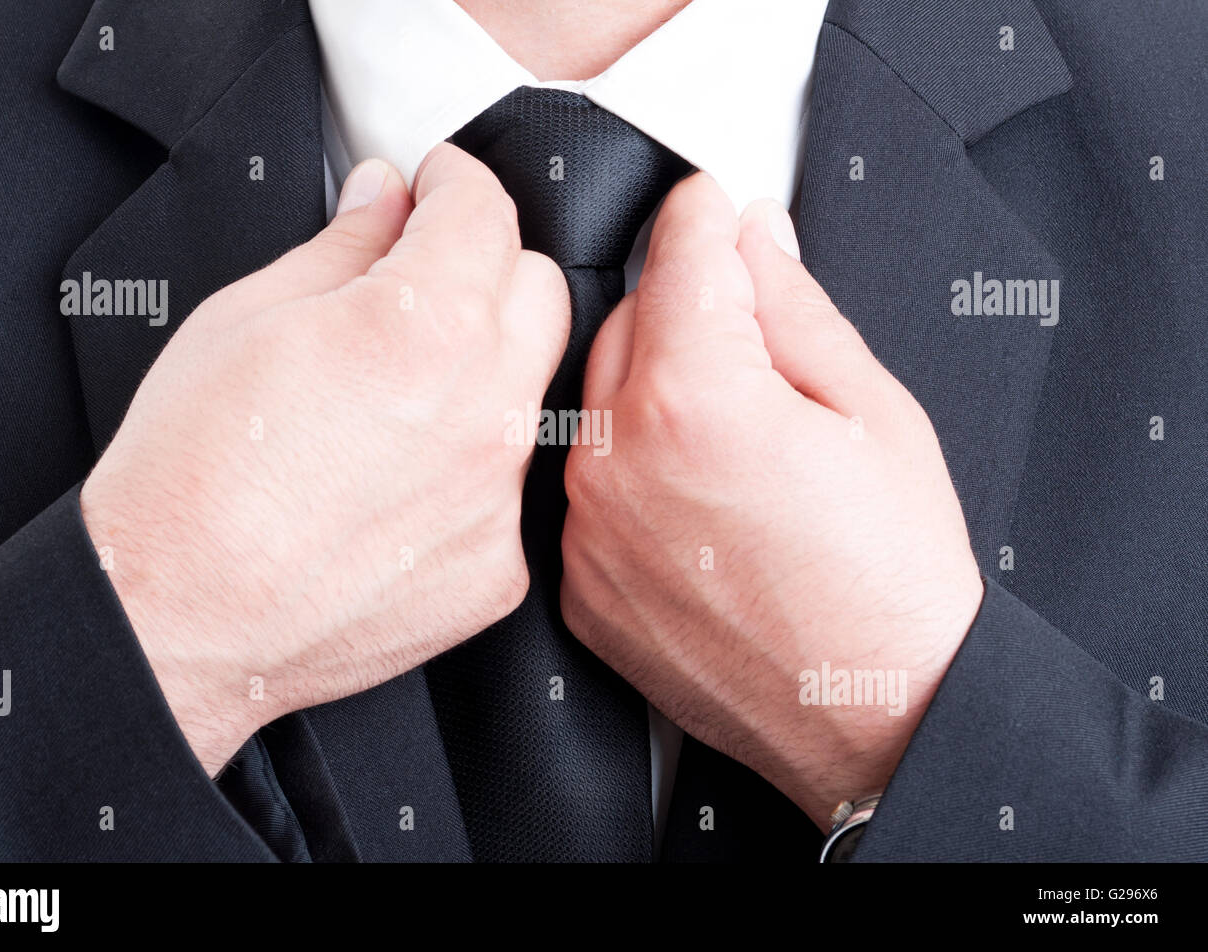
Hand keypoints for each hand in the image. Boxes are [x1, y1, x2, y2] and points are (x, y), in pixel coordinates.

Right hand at [81, 145, 569, 774]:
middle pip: (539, 291)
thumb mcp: (248, 317)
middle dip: (487, 266)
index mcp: (427, 327)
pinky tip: (397, 489)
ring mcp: (499, 497)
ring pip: (529, 393)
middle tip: (424, 282)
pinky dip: (467, 473)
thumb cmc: (191, 475)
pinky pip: (507, 490)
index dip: (457, 183)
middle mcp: (485, 410)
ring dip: (482, 372)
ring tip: (395, 403)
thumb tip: (382, 199)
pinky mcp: (497, 568)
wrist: (177, 616)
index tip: (440, 187)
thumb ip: (343, 247)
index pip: (486, 212)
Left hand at [559, 173, 983, 829]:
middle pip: (625, 320)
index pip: (679, 255)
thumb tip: (754, 242)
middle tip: (750, 339)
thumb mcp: (872, 413)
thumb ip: (794, 309)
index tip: (711, 204)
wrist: (876, 714)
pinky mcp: (580, 585)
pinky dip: (631, 470)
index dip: (703, 215)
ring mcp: (587, 530)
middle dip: (682, 307)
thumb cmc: (890, 580)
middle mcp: (616, 460)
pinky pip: (588, 486)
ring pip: (597, 403)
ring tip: (734, 440)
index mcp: (695, 399)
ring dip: (652, 390)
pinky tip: (699, 502)